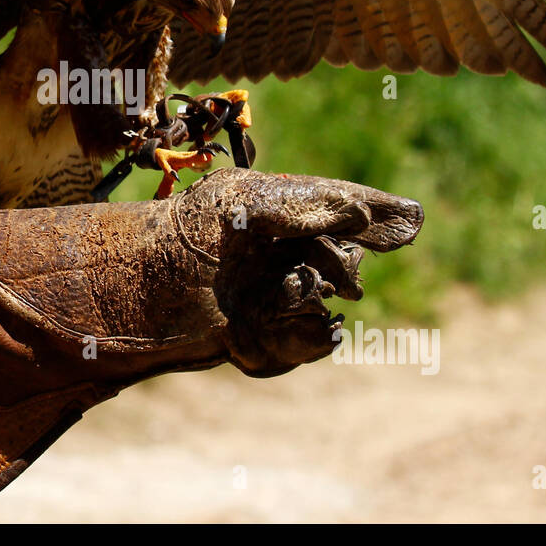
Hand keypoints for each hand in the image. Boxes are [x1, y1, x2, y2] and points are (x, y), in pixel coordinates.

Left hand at [172, 167, 423, 374]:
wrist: (134, 289)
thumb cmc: (182, 236)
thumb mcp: (245, 204)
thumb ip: (306, 206)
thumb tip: (362, 211)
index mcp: (274, 215)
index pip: (338, 210)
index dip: (375, 215)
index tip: (411, 220)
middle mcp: (277, 255)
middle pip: (340, 257)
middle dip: (341, 262)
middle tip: (339, 271)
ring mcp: (272, 297)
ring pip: (326, 298)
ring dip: (311, 294)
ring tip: (281, 293)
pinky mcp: (266, 338)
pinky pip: (308, 340)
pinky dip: (304, 336)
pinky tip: (288, 324)